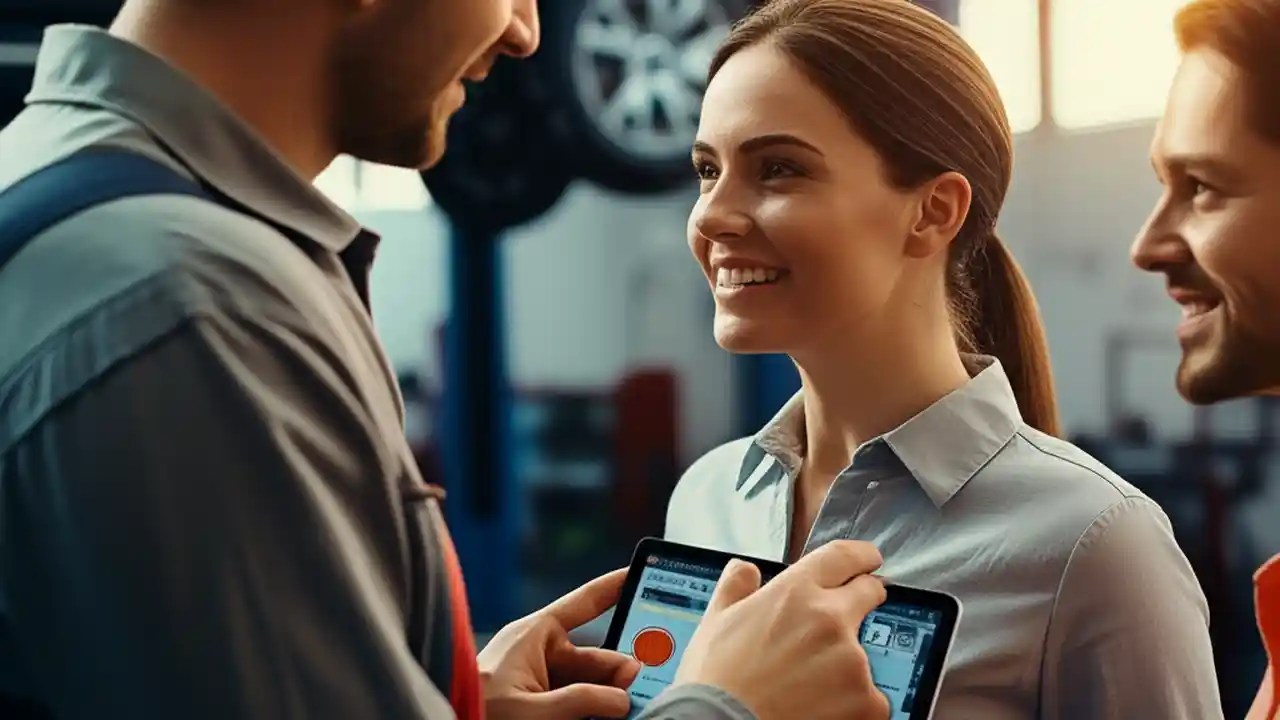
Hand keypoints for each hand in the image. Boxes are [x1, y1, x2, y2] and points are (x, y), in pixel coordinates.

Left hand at [479, 569, 641, 719]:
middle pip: (598, 656)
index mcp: (535, 635)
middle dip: (623, 667)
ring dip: (613, 696)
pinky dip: (599, 710)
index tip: (642, 573)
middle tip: (652, 678)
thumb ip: (579, 701)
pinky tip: (616, 714)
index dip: (614, 587)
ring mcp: (544, 681)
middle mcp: (543, 654)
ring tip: (637, 704)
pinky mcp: (544, 705)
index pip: (584, 603)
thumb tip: (622, 699)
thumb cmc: (475, 711)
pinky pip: (582, 704)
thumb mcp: (529, 709)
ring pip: (593, 684)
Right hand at [674, 540, 890, 719]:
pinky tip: (822, 709)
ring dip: (847, 661)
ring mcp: (852, 661)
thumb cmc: (714, 682)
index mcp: (795, 593)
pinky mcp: (867, 701)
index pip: (843, 557)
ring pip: (865, 651)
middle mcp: (830, 618)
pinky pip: (872, 696)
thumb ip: (736, 586)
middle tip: (840, 623)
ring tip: (810, 684)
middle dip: (863, 599)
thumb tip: (746, 570)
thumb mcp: (715, 621)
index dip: (861, 556)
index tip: (868, 560)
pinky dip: (854, 703)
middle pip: (869, 593)